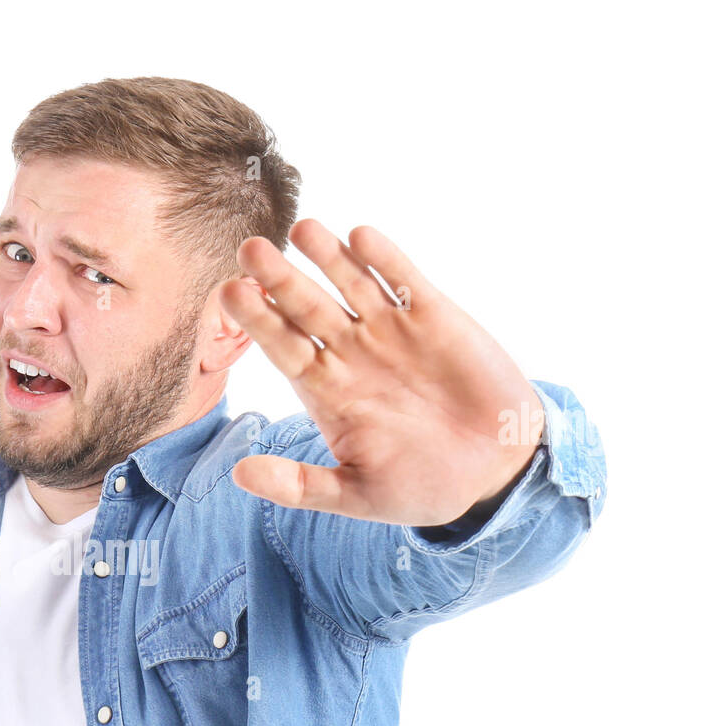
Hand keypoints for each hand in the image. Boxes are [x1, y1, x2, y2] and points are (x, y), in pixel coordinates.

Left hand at [219, 220, 544, 525]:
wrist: (495, 472)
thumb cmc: (422, 487)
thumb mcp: (356, 495)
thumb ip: (300, 485)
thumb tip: (239, 475)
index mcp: (326, 390)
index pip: (281, 346)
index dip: (258, 320)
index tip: (231, 293)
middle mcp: (350, 353)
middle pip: (305, 307)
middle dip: (279, 278)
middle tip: (250, 250)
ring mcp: (390, 330)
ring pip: (350, 283)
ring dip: (327, 255)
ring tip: (301, 230)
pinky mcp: (434, 316)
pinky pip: (402, 280)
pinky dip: (383, 259)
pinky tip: (359, 237)